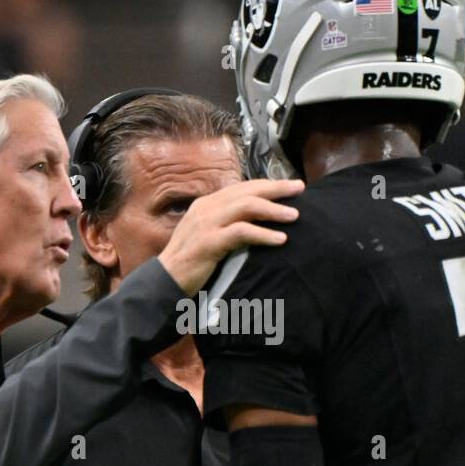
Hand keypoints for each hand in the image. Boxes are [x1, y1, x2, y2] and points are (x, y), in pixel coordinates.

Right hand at [158, 178, 301, 294]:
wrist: (165, 281)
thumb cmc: (190, 261)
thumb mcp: (208, 234)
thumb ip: (227, 223)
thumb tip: (255, 220)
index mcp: (207, 204)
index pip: (242, 187)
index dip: (267, 184)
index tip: (290, 186)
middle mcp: (207, 208)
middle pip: (248, 191)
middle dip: (276, 189)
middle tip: (300, 189)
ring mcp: (206, 224)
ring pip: (246, 207)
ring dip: (273, 210)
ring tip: (295, 216)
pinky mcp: (209, 242)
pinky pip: (241, 232)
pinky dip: (263, 234)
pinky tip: (280, 239)